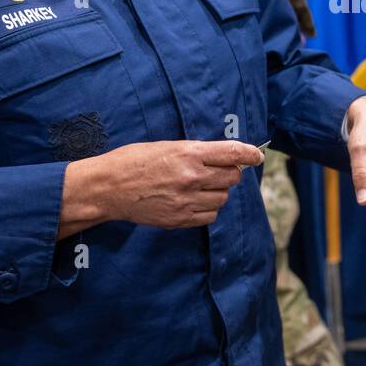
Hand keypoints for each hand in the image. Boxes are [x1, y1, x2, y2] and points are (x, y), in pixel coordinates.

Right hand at [65, 139, 264, 232]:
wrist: (108, 187)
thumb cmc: (134, 161)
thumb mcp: (167, 146)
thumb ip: (197, 152)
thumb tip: (224, 156)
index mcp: (189, 153)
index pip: (232, 152)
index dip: (250, 154)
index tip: (257, 156)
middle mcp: (191, 177)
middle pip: (232, 177)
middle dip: (231, 172)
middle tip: (219, 170)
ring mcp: (186, 201)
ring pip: (222, 198)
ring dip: (218, 192)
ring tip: (200, 186)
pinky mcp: (180, 219)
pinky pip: (210, 216)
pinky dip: (208, 209)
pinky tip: (194, 201)